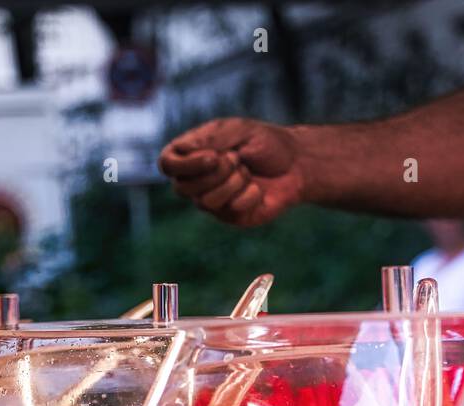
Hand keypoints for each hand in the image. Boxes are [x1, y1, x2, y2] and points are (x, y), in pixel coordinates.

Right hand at [158, 118, 303, 226]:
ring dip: (233, 183)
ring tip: (248, 172)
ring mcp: (212, 200)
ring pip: (206, 202)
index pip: (167, 164)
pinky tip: (258, 189)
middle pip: (183, 187)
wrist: (296, 165)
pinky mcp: (230, 216)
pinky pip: (230, 210)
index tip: (213, 156)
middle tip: (237, 159)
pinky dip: (249, 195)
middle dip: (216, 172)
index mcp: (193, 154)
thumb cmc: (266, 143)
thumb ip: (210, 138)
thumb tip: (183, 149)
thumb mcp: (238, 130)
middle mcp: (197, 179)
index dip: (185, 165)